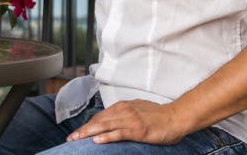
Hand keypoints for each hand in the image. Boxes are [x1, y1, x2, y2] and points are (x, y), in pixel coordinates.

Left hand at [67, 100, 186, 144]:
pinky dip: (106, 137)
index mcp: (122, 106)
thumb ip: (124, 114)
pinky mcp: (137, 130)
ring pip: (103, 126)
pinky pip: (118, 133)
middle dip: (83, 130)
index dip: (87, 125)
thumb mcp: (137, 110)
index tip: (77, 132)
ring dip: (88, 133)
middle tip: (70, 138)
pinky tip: (96, 141)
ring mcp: (129, 120)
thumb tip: (113, 120)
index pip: (100, 116)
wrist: (176, 116)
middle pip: (98, 121)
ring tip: (76, 140)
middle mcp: (123, 111)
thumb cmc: (158, 115)